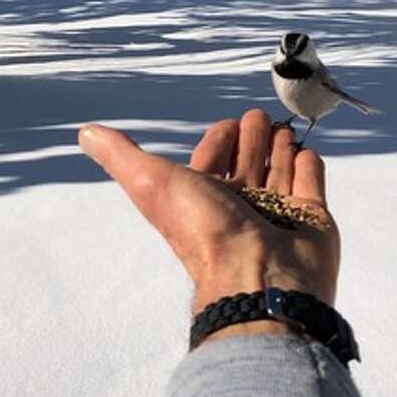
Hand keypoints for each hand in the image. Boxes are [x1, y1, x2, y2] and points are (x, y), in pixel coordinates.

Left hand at [78, 109, 339, 342]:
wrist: (259, 279)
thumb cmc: (204, 230)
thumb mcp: (153, 184)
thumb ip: (122, 157)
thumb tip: (85, 132)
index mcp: (204, 200)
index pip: (212, 160)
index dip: (219, 138)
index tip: (231, 121)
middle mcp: (239, 207)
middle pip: (247, 162)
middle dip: (252, 137)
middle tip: (259, 117)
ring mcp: (278, 215)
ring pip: (278, 170)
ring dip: (279, 147)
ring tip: (283, 127)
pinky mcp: (312, 221)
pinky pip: (310, 185)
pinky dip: (308, 165)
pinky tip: (306, 150)